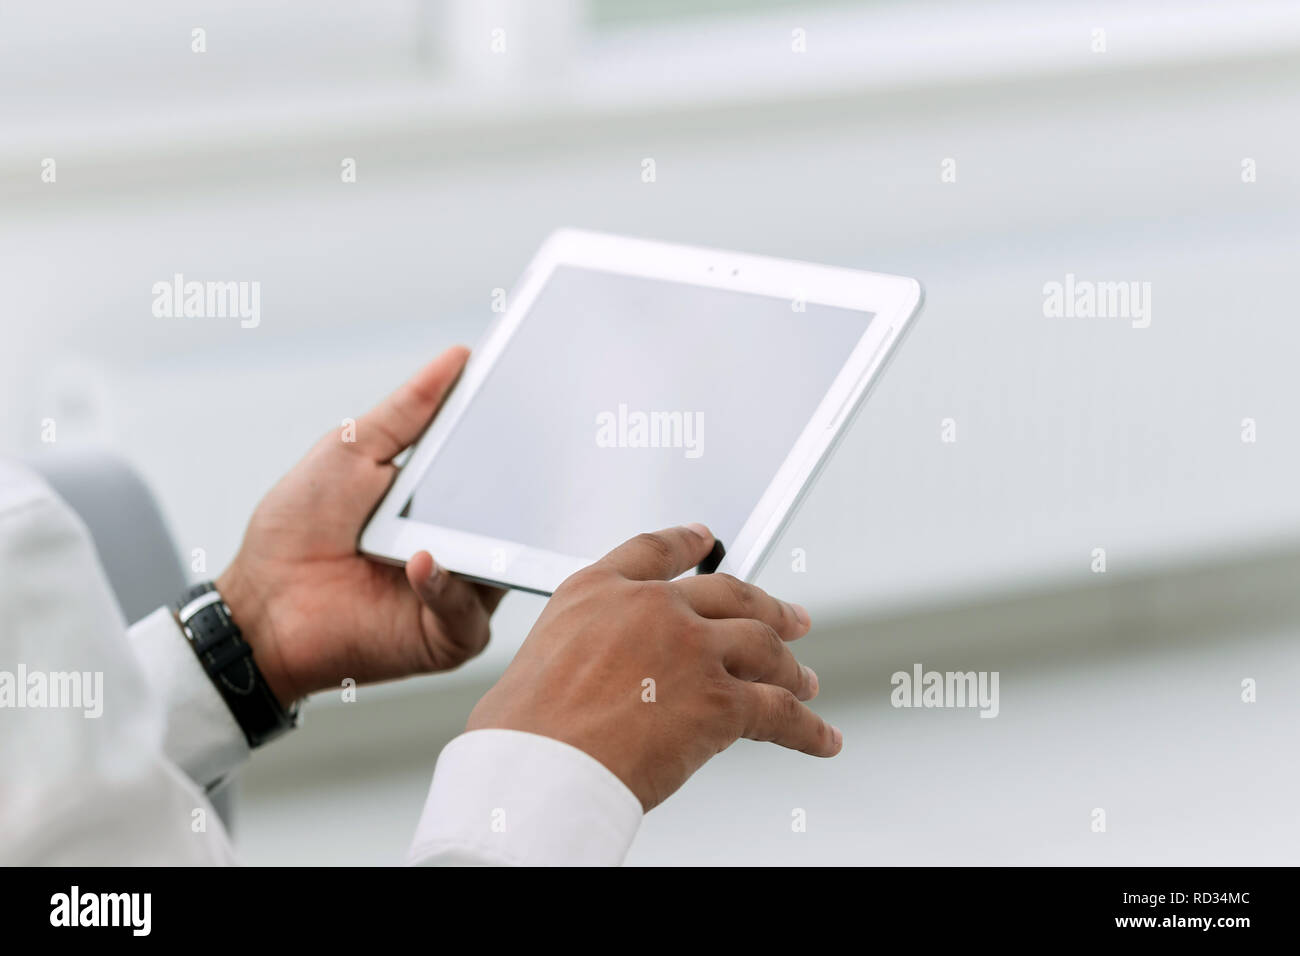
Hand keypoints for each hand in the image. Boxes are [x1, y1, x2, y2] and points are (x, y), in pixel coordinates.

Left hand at [217, 346, 504, 704]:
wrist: (261, 604)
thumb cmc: (298, 529)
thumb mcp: (352, 449)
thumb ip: (408, 409)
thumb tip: (458, 358)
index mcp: (446, 501)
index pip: (499, 471)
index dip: (517, 444)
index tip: (535, 406)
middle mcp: (464, 545)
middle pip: (513, 518)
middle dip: (518, 489)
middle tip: (524, 457)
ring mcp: (462, 592)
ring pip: (503, 565)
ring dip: (483, 539)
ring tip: (457, 517)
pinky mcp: (450, 636)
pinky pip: (469, 611)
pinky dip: (446, 586)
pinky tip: (420, 562)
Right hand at [466, 524, 841, 810]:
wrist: (537, 770)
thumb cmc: (525, 730)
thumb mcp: (543, 657)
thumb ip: (589, 648)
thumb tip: (608, 675)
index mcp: (599, 590)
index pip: (655, 550)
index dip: (689, 542)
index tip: (708, 539)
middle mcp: (651, 607)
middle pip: (728, 593)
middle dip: (766, 607)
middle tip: (788, 619)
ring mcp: (691, 649)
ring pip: (762, 646)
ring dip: (790, 667)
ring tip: (803, 681)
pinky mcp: (720, 700)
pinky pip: (779, 712)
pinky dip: (807, 728)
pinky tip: (821, 736)